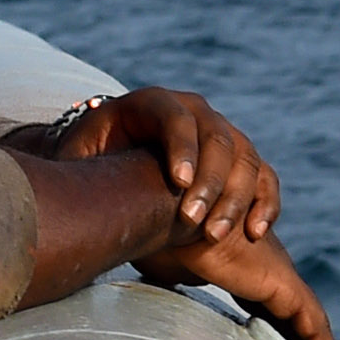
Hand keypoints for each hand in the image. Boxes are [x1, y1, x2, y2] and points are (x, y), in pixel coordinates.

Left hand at [53, 89, 276, 246]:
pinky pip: (265, 178)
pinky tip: (254, 231)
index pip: (174, 116)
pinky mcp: (240, 162)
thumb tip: (74, 175)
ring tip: (214, 236)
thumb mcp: (75, 157)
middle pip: (216, 138)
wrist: (116, 165)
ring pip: (244, 158)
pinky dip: (265, 204)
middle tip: (193, 223)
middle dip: (210, 183)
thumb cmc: (88, 163)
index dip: (182, 147)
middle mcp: (194, 111)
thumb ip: (77, 160)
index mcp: (151, 103)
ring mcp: (222, 134)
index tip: (179, 185)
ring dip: (234, 199)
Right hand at [140, 226, 339, 339]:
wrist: (168, 216)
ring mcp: (280, 278)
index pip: (274, 316)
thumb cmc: (160, 240)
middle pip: (299, 326)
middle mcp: (269, 275)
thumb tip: (151, 321)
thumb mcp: (169, 277)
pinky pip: (315, 329)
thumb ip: (173, 296)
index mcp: (246, 274)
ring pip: (314, 331)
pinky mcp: (284, 285)